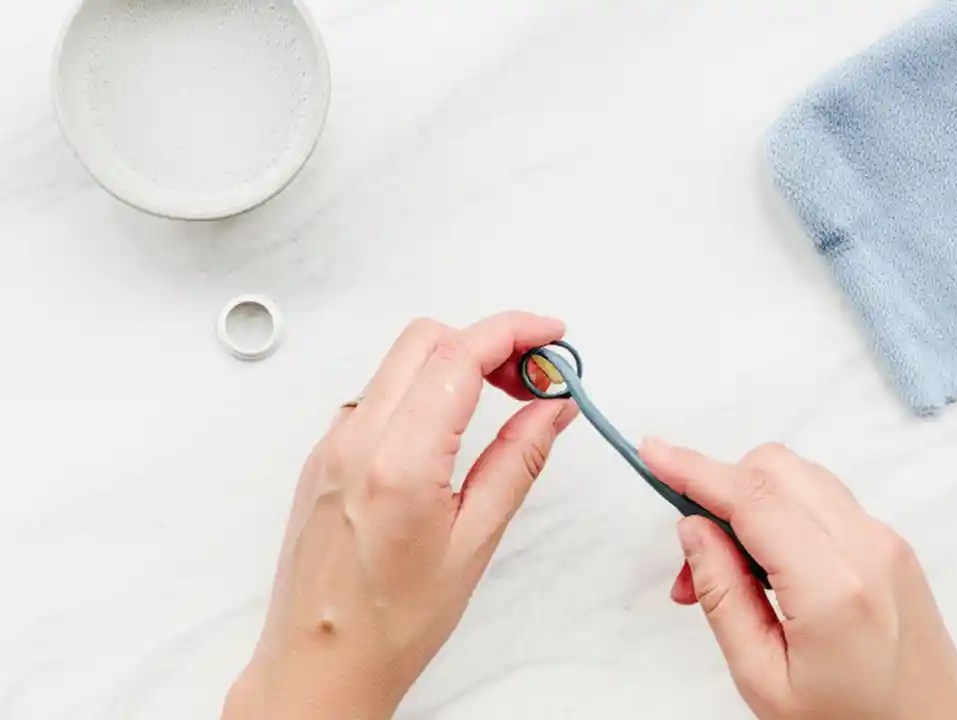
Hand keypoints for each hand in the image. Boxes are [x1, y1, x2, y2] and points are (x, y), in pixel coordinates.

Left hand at [223, 312, 577, 719]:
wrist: (319, 664)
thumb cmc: (391, 623)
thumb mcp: (475, 541)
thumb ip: (518, 460)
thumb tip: (551, 408)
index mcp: (398, 462)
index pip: (459, 355)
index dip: (514, 331)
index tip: (551, 338)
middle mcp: (355, 441)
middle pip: (427, 340)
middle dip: (488, 341)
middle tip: (532, 377)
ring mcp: (332, 445)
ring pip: (400, 362)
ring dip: (454, 363)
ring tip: (500, 401)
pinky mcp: (323, 456)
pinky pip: (378, 395)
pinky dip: (423, 390)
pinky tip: (452, 428)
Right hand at [640, 441, 956, 719]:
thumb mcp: (765, 680)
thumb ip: (723, 598)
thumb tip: (693, 530)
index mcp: (834, 587)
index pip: (751, 498)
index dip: (694, 469)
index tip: (654, 453)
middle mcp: (867, 548)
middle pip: (776, 469)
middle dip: (719, 490)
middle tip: (689, 560)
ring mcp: (886, 542)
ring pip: (799, 478)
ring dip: (749, 504)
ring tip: (726, 575)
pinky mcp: (892, 547)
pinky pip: (824, 501)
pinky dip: (781, 515)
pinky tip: (764, 570)